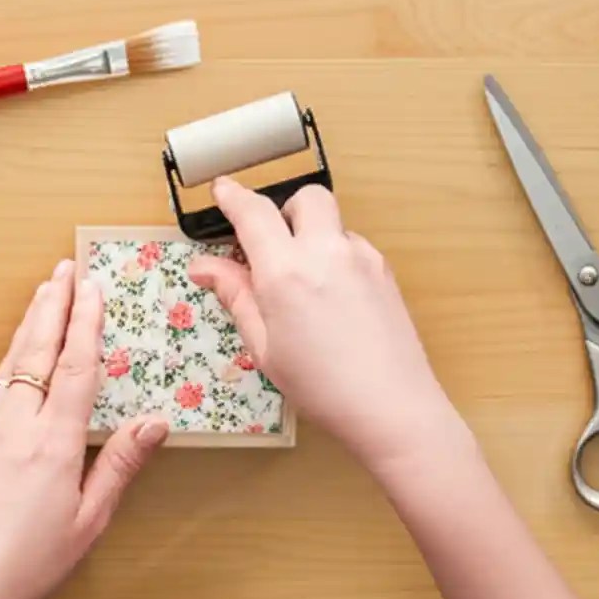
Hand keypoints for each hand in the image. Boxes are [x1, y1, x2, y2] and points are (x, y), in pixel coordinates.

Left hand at [0, 260, 167, 598]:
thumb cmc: (23, 564)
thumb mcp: (86, 521)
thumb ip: (119, 466)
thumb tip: (154, 424)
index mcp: (51, 442)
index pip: (74, 365)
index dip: (87, 322)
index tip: (93, 287)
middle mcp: (14, 423)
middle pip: (37, 348)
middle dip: (54, 303)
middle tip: (66, 267)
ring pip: (13, 360)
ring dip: (32, 321)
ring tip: (44, 292)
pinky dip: (15, 352)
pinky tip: (20, 351)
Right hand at [189, 178, 472, 471]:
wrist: (393, 408)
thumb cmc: (322, 387)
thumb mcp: (265, 348)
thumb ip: (237, 297)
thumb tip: (205, 266)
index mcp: (286, 272)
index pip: (254, 212)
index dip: (232, 196)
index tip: (222, 190)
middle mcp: (326, 252)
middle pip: (304, 198)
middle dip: (284, 210)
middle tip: (271, 247)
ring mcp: (362, 258)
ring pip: (332, 222)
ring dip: (312, 235)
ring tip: (304, 284)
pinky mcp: (385, 271)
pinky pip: (352, 246)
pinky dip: (335, 257)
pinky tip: (333, 300)